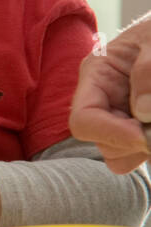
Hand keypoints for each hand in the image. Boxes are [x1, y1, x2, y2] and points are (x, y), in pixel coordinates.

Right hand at [69, 16, 150, 172]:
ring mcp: (121, 117)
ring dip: (144, 149)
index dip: (110, 133)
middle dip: (134, 142)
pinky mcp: (138, 128)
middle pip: (101, 143)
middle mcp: (103, 100)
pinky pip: (137, 154)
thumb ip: (149, 70)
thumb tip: (144, 111)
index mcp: (97, 75)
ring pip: (119, 156)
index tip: (143, 136)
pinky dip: (149, 149)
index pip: (83, 120)